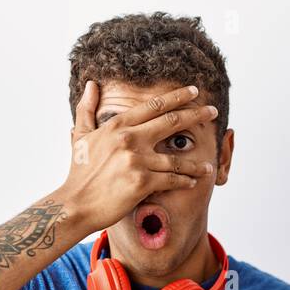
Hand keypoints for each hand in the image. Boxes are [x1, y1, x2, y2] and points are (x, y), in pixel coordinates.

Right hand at [60, 81, 217, 233]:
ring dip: (195, 162)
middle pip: (171, 122)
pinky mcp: (142, 183)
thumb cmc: (79, 172)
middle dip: (196, 115)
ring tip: (209, 164)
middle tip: (213, 111)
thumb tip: (92, 85)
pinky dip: (185, 181)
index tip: (193, 91)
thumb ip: (87, 109)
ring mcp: (137, 161)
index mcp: (118, 126)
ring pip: (176, 158)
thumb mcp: (81, 136)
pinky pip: (172, 180)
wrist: (75, 204)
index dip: (176, 97)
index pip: (153, 106)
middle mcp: (130, 139)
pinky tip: (194, 182)